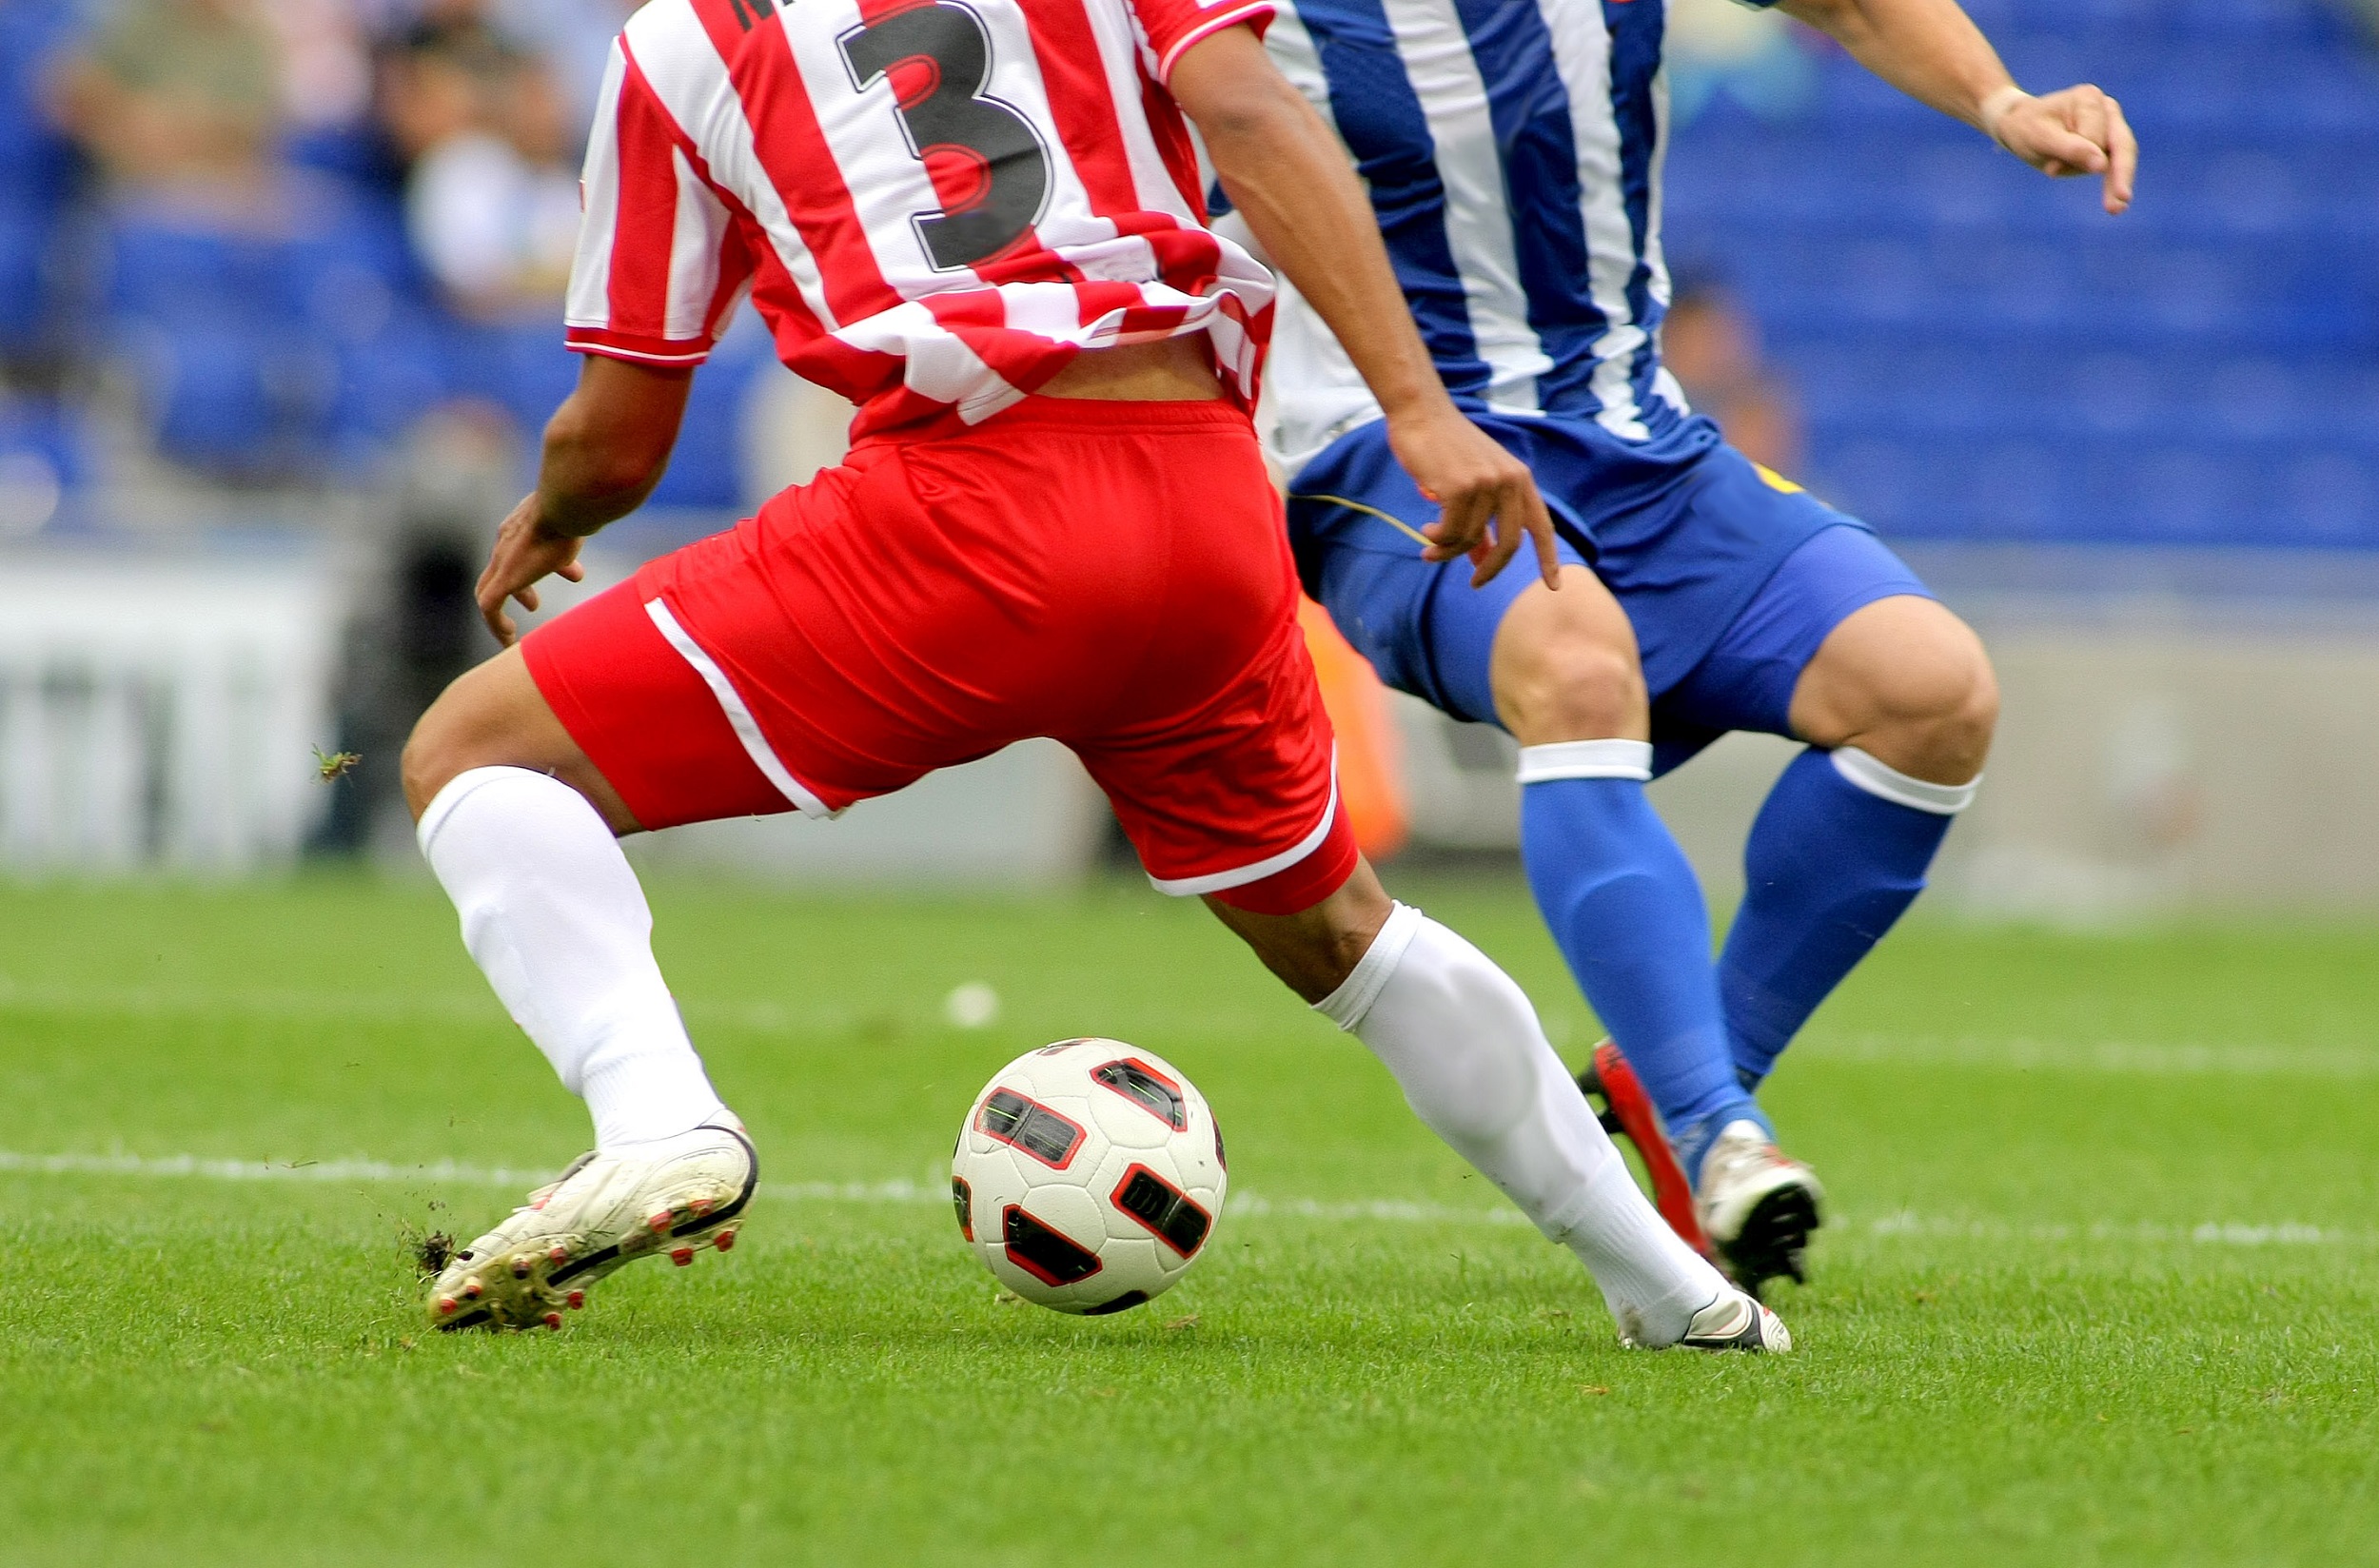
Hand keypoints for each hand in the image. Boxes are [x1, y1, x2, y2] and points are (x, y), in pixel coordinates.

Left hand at [476, 493, 586, 646]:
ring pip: (488, 590)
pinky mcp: (505, 578)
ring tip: (511, 632)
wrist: (566, 502)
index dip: (533, 565)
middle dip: (517, 589)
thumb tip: (601, 517)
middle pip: (499, 569)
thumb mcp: (578, 518)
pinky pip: (490, 607)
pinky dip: (495, 624)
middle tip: (533, 605)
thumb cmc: (580, 507)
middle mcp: (506, 541)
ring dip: (499, 612)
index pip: (520, 547)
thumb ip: (583, 522)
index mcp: (522, 526)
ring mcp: (503, 560)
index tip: (555, 575)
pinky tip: (509, 641)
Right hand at [1385, 405, 1560, 589]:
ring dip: (1446, 550)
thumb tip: (1481, 561)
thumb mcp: (1473, 482)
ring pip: (1469, 539)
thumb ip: (1482, 519)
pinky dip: (1436, 539)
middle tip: (1475, 584)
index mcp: (1520, 478)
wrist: (1421, 413)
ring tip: (1429, 548)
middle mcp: (1510, 481)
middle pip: (1510, 544)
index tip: (1553, 587)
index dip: (1548, 559)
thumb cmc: (1444, 448)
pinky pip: (1449, 532)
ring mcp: (1487, 483)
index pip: (1541, 526)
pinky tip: (1426, 529)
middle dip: (1491, 570)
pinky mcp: (1460, 488)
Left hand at [1982, 84, 2136, 214]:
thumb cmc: (2026, 128)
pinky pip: (2114, 166)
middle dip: (2121, 173)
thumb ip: (2071, 149)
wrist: (2019, 127)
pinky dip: (2113, 185)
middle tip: (2121, 198)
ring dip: (2117, 183)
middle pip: (2121, 144)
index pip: (2094, 136)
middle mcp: (2106, 108)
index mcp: (2089, 99)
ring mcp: (2109, 126)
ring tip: (2115, 209)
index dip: (2076, 156)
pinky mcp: (2106, 144)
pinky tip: (2117, 205)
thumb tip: (2102, 166)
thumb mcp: (2041, 138)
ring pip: (2120, 158)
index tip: (2050, 171)